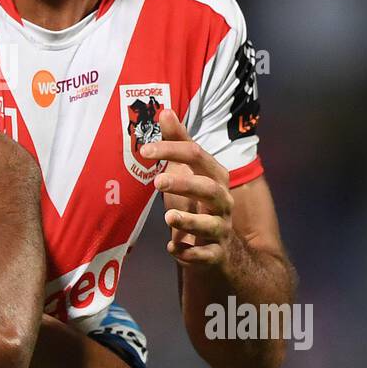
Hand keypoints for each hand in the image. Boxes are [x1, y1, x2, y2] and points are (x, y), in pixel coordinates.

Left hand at [140, 108, 233, 274]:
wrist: (222, 248)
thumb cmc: (197, 202)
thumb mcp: (189, 172)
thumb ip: (178, 143)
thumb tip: (165, 111)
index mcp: (215, 177)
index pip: (197, 156)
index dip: (171, 150)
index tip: (144, 150)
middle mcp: (222, 201)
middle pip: (210, 189)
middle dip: (185, 184)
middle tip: (156, 181)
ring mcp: (221, 229)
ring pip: (211, 225)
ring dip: (189, 220)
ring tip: (168, 217)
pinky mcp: (216, 255)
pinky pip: (206, 256)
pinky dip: (189, 254)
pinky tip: (173, 248)